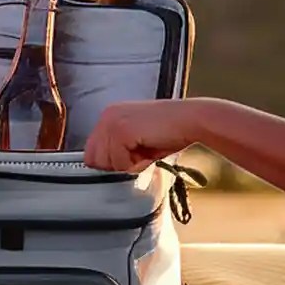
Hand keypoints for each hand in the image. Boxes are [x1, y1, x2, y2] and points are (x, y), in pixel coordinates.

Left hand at [84, 99, 205, 173]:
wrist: (192, 120)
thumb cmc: (169, 133)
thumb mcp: (136, 140)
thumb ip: (118, 149)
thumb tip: (104, 169)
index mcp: (109, 115)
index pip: (92, 152)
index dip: (112, 163)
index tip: (133, 158)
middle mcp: (106, 116)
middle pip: (94, 159)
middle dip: (118, 165)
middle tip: (141, 155)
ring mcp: (112, 122)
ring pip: (106, 163)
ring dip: (128, 165)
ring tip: (147, 152)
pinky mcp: (121, 131)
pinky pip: (119, 163)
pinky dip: (136, 164)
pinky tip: (150, 152)